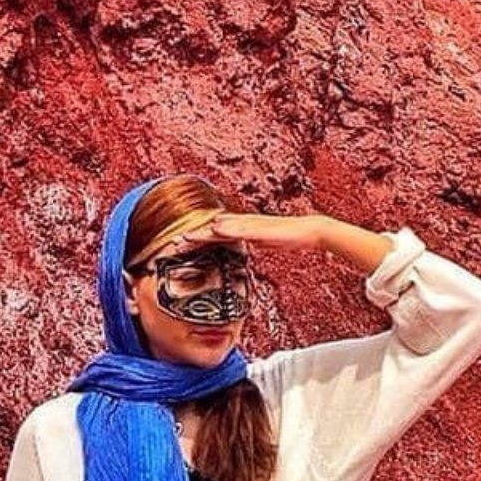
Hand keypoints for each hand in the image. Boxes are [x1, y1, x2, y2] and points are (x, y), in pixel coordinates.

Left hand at [177, 213, 324, 254]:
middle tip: (172, 244)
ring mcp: (249, 224)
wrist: (309, 230)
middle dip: (192, 236)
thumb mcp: (265, 244)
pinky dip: (224, 230)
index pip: (216, 236)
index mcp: (243, 230)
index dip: (198, 241)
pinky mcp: (258, 227)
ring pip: (220, 228)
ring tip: (184, 238)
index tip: (181, 248)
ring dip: (202, 232)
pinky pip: (238, 229)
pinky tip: (213, 230)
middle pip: (212, 230)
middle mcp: (242, 224)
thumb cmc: (289, 237)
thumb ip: (252, 245)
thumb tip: (242, 256)